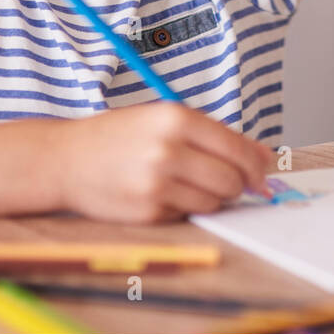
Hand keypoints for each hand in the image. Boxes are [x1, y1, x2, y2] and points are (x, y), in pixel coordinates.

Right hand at [55, 102, 274, 222]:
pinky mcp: (148, 212)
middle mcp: (167, 150)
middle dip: (236, 185)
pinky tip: (162, 193)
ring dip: (210, 197)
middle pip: (231, 180)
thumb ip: (214, 136)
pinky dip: (184, 207)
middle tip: (223, 181)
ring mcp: (156, 184)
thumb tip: (267, 158)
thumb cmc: (120, 136)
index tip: (263, 175)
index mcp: (175, 118)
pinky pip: (188, 214)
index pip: (237, 149)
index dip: (257, 166)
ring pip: (214, 202)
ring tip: (184, 182)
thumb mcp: (164, 120)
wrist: (66, 159)